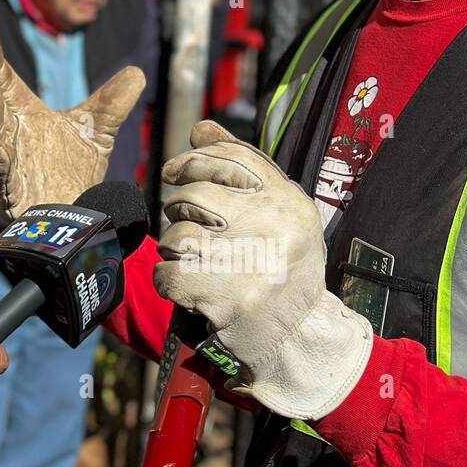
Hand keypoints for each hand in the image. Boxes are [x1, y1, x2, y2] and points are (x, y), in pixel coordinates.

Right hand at [0, 33, 145, 219]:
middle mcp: (7, 135)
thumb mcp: (95, 131)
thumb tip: (137, 72)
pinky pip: (1, 178)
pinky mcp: (9, 194)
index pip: (2, 82)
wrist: (73, 218)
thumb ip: (112, 103)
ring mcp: (5, 164)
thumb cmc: (70, 172)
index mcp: (20, 115)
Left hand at [155, 120, 371, 420]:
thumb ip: (241, 168)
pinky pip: (169, 272)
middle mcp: (272, 225)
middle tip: (188, 226)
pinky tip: (186, 285)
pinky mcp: (226, 297)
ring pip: (178, 232)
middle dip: (179, 207)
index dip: (193, 158)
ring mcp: (248, 262)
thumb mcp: (277, 213)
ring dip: (173, 247)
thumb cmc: (279, 266)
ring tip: (191, 259)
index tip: (174, 171)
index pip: (231, 156)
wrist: (297, 338)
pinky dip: (168, 280)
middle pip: (196, 192)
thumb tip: (200, 128)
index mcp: (287, 201)